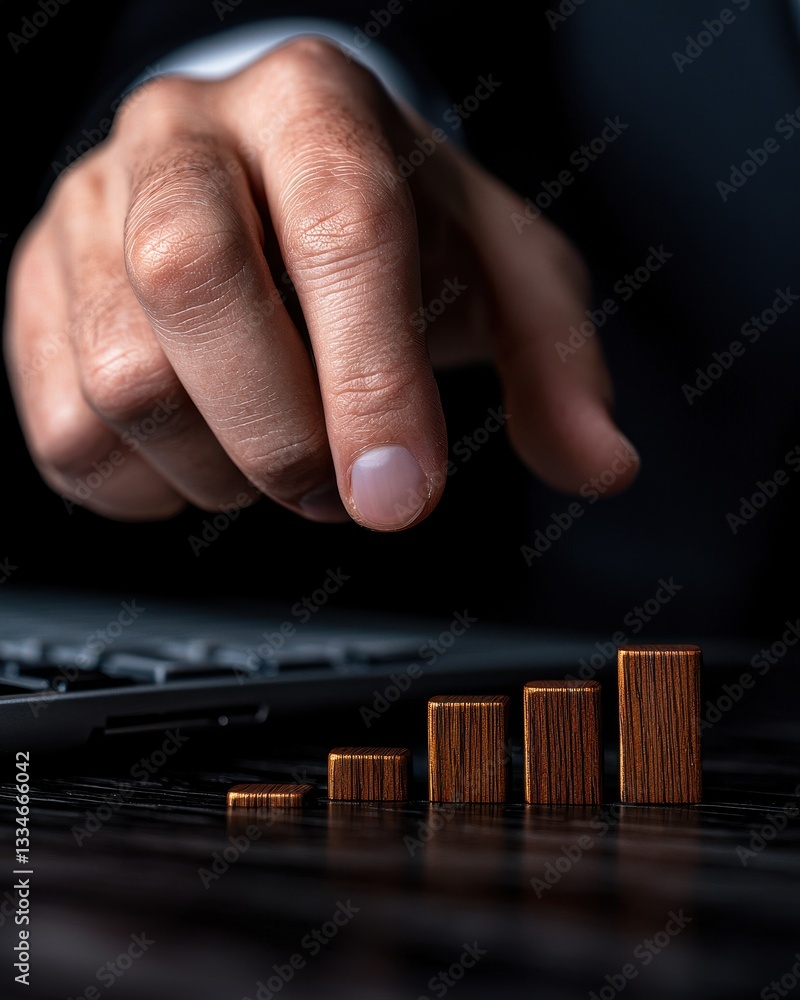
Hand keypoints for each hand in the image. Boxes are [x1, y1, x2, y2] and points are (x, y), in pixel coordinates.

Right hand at [4, 37, 638, 528]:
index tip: (398, 496)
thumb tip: (603, 464)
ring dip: (222, 471)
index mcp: (313, 105)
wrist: (272, 184)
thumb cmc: (395, 230)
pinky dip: (149, 486)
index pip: (338, 228)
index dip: (370, 379)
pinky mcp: (36, 289)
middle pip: (192, 284)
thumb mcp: (500, 274)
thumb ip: (557, 362)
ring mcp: (89, 209)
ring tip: (279, 462)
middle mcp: (182, 136)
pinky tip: (205, 459)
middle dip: (278, 432)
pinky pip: (66, 429)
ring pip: (123, 379)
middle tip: (338, 492)